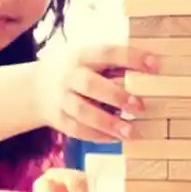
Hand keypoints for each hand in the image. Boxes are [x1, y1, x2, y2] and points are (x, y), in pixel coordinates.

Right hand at [35, 44, 158, 141]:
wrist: (35, 88)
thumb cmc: (75, 71)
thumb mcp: (88, 58)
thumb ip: (113, 64)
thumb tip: (151, 71)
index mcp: (81, 55)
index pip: (107, 52)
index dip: (131, 58)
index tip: (155, 65)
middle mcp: (69, 76)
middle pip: (91, 85)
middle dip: (117, 96)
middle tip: (141, 106)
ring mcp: (61, 99)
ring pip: (84, 112)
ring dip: (109, 123)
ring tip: (132, 131)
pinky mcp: (58, 119)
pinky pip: (78, 130)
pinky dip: (98, 136)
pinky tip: (116, 139)